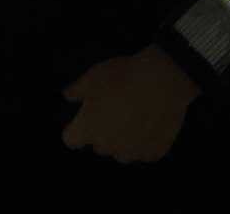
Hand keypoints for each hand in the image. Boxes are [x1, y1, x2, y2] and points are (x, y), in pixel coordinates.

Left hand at [61, 45, 199, 163]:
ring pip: (122, 151)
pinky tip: (153, 120)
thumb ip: (77, 90)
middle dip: (104, 131)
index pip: (71, 139)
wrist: (162, 81)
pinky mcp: (152, 154)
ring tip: (137, 114)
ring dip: (125, 139)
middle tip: (117, 108)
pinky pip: (145, 150)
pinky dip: (147, 140)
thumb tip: (67, 96)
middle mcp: (106, 146)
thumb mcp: (93, 76)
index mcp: (87, 129)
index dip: (78, 128)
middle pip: (99, 144)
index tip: (88, 116)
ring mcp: (131, 153)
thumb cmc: (122, 76)